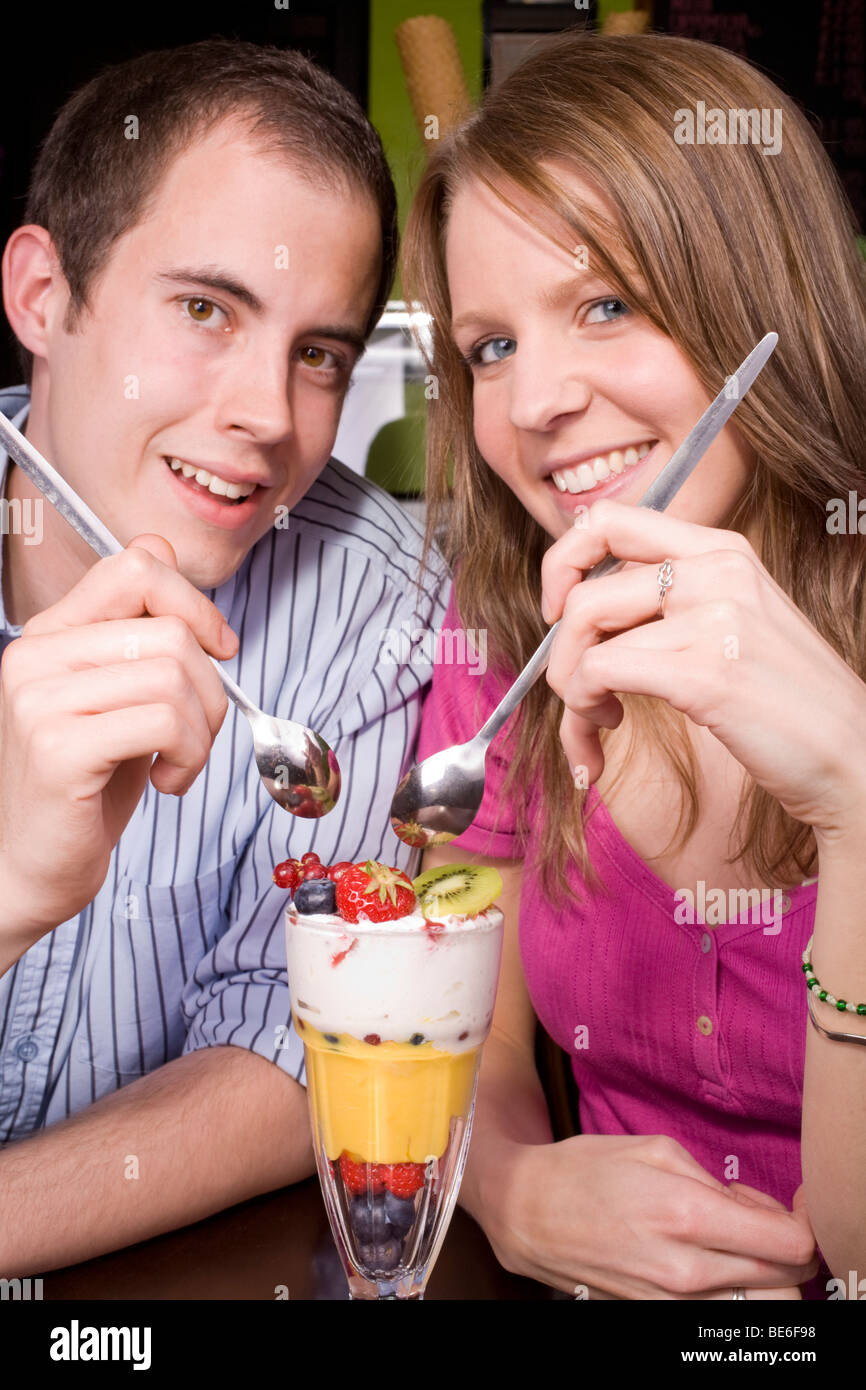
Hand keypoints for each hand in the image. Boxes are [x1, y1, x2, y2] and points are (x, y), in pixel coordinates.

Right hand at [0, 536, 236, 945]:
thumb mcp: (120, 694)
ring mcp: (39, 699)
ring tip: (180, 762)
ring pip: (173, 676)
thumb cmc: (88, 784)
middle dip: (212, 688)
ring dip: (202, 730)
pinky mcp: (57, 746)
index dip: (195, 603)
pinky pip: (163, 722)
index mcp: (51, 632)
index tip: (219, 650)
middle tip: (197, 734)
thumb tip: (161, 547)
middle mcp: (35, 655)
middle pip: (170, 631)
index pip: (136, 565)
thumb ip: (136, 629)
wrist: (33, 864)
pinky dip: (188, 756)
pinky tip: (168, 782)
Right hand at [483, 1134, 817, 1298]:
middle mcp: (686, 1272)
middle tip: (762, 1220)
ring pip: (757, 1311)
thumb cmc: (585, 1170)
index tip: (794, 1205)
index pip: (789, 1245)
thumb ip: (717, 1183)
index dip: (803, 1222)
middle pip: (786, 1287)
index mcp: (688, 1216)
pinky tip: (705, 1260)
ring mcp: (670, 1304)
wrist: (526, 1213)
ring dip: (761, 1278)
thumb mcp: (656, 1150)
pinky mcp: (656, 1318)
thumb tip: (753, 1210)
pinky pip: (716, 1317)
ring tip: (733, 1242)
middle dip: (788, 1253)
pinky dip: (728, 1292)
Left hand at [541, 501, 865, 844]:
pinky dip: (581, 715)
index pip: (609, 519)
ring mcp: (713, 617)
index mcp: (723, 551)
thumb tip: (580, 610)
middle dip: (557, 646)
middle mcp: (717, 570)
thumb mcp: (737, 624)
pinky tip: (605, 739)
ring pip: (582, 632)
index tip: (559, 613)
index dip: (563, 561)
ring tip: (597, 721)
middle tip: (574, 688)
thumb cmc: (786, 704)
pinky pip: (597, 675)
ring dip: (569, 690)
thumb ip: (674, 603)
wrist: (853, 758)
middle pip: (583, 585)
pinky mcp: (702, 673)